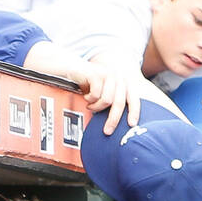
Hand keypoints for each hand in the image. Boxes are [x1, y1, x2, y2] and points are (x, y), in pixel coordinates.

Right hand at [22, 44, 140, 133]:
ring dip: (97, 107)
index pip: (133, 97)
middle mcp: (117, 75)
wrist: (67, 69)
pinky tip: (85, 96)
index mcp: (122, 81)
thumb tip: (122, 125)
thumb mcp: (102, 94)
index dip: (134, 111)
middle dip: (113, 119)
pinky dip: (90, 100)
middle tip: (106, 131)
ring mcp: (107, 73)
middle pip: (120, 103)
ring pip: (108, 100)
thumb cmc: (85, 85)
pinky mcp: (96, 73)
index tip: (131, 124)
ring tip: (90, 105)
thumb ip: (113, 103)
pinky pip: (97, 95)